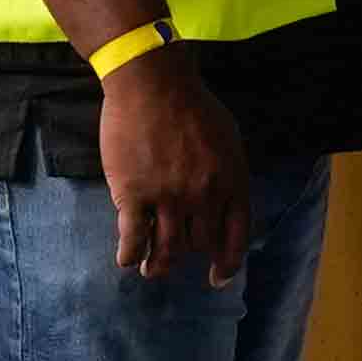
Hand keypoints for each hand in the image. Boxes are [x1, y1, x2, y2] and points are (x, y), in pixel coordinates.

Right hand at [97, 44, 252, 284]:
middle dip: (186, 257)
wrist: (152, 82)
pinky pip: (133, 238)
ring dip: (158, 266)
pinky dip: (130, 254)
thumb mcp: (227, 140)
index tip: (216, 278)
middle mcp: (204, 196)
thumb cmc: (192, 105)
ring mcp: (168, 197)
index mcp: (231, 182)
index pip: (235, 237)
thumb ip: (228, 174)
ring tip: (150, 269)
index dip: (227, 263)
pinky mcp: (134, 194)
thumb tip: (224, 204)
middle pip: (198, 245)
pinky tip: (127, 258)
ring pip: (166, 250)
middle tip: (173, 259)